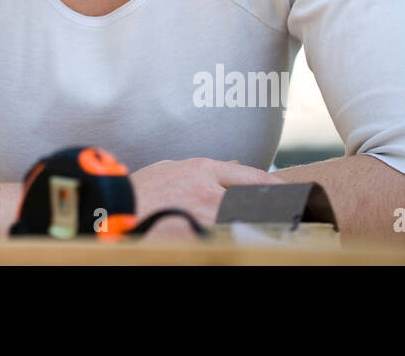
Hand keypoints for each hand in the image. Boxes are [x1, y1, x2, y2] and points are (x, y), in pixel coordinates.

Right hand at [129, 158, 282, 239]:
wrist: (113, 209)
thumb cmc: (139, 190)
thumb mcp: (171, 168)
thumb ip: (204, 169)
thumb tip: (236, 165)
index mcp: (202, 168)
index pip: (253, 177)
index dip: (276, 187)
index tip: (291, 194)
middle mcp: (209, 190)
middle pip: (255, 200)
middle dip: (271, 209)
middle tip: (288, 217)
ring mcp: (204, 215)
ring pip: (243, 221)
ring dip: (251, 225)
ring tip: (265, 232)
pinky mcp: (198, 235)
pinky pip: (224, 237)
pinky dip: (231, 238)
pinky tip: (233, 239)